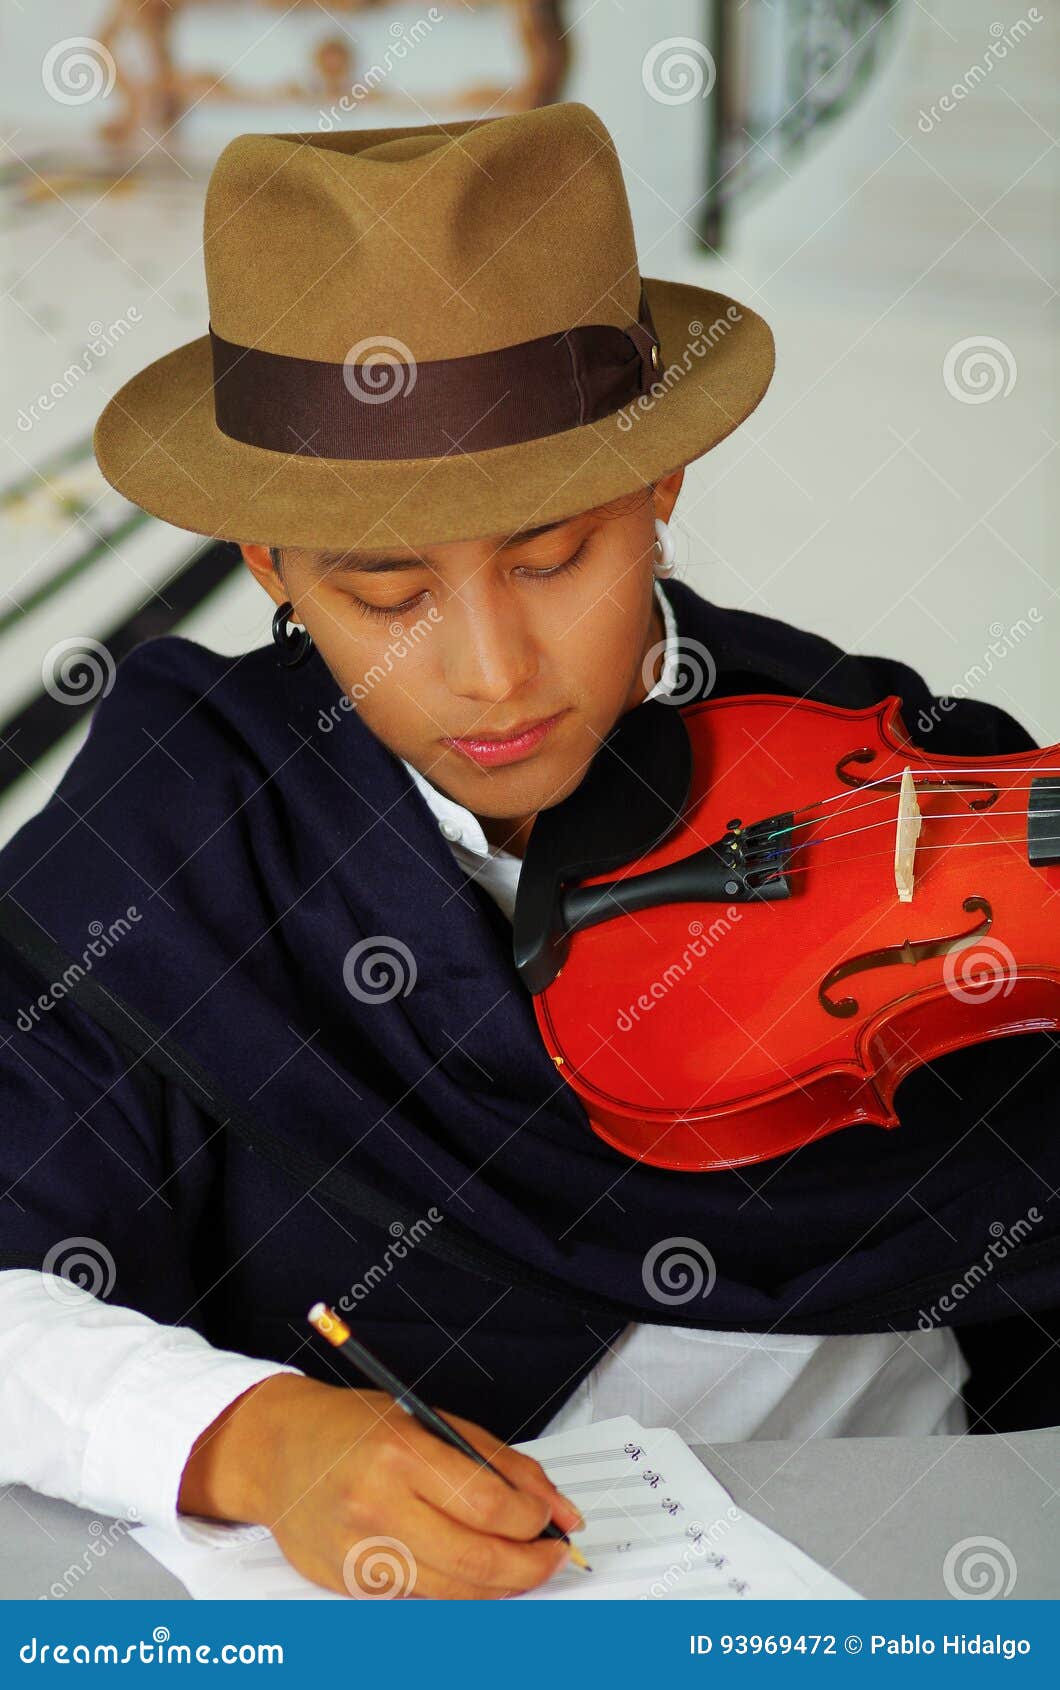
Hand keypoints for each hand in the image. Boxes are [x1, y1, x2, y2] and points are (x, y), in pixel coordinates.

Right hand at [179, 1374, 585, 1598]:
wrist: (279, 1453)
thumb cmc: (357, 1428)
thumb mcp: (432, 1420)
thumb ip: (500, 1464)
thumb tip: (559, 1508)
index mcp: (401, 1452)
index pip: (486, 1504)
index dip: (532, 1519)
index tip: (550, 1518)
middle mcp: (377, 1505)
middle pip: (474, 1559)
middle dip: (528, 1566)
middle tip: (553, 1556)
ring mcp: (360, 1551)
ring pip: (453, 1592)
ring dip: (500, 1585)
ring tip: (521, 1565)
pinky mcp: (352, 1584)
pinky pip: (423, 1598)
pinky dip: (458, 1588)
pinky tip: (472, 1568)